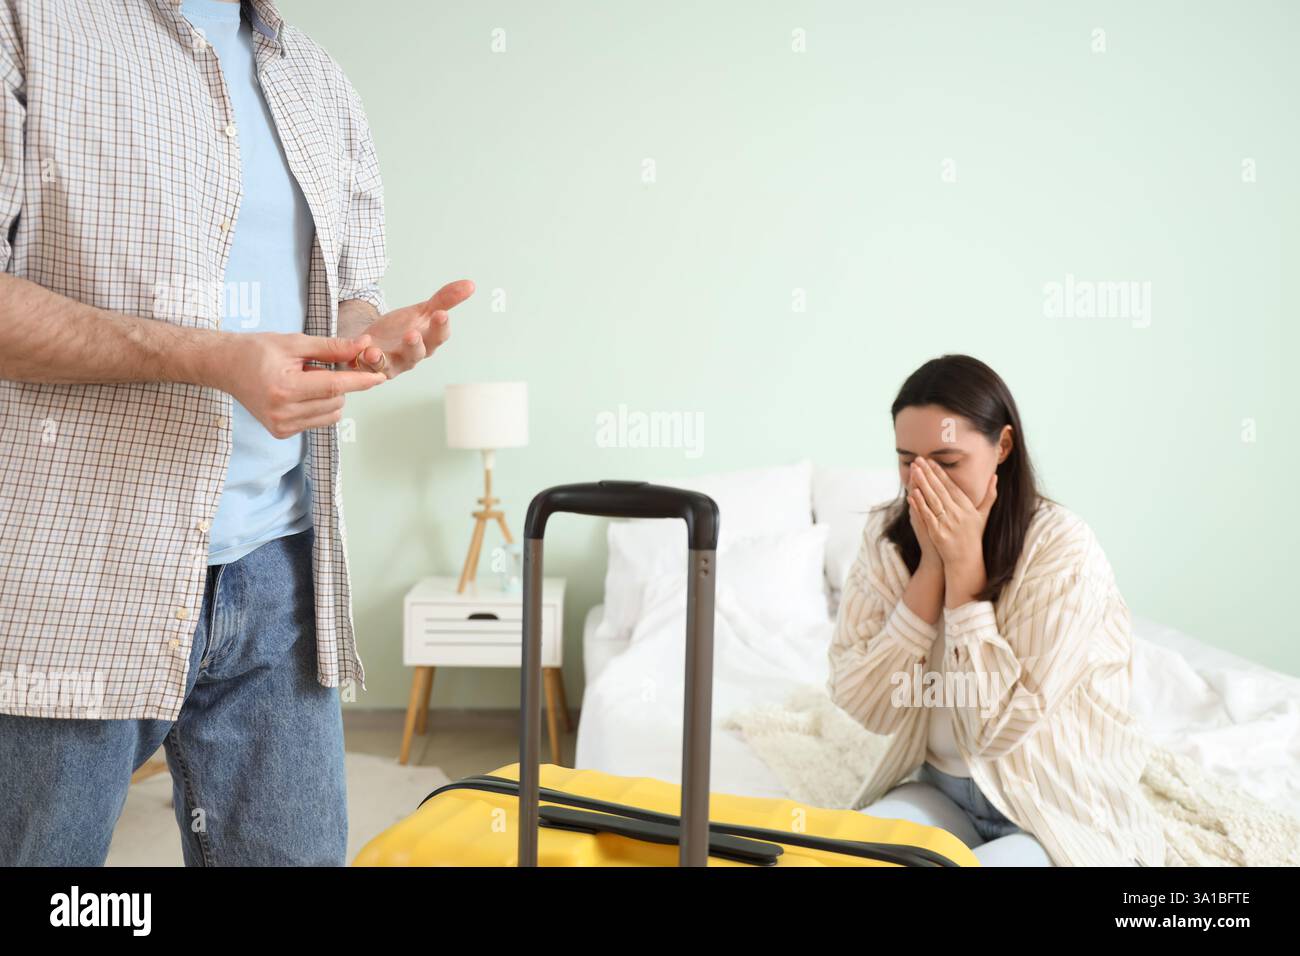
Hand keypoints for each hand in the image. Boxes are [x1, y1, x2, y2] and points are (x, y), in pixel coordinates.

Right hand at [209, 332, 385, 438]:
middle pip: (336, 401)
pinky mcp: (282, 433)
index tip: (380, 377)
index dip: (360, 381)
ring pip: (331, 414)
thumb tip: (364, 345)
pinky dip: (319, 406)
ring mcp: (281, 426)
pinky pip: (318, 421)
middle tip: (316, 367)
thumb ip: (332, 347)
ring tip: (305, 380)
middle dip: (339, 384)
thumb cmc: (257, 350)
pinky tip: (299, 392)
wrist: (226, 366)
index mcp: (284, 388)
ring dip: (330, 396)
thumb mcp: (295, 342)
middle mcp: (282, 413)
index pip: (334, 387)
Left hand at [351, 279, 473, 377]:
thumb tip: (470, 284)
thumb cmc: (401, 329)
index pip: (439, 336)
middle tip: (412, 334)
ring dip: (381, 359)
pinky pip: (364, 367)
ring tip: (374, 352)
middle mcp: (411, 356)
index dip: (441, 327)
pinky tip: (359, 348)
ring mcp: (389, 364)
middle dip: (415, 345)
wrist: (374, 340)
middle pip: (417, 353)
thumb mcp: (422, 311)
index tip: (441, 314)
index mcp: (428, 341)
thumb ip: (445, 299)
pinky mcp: (368, 367)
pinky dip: (360, 359)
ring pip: (388, 365)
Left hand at [909, 458, 997, 604]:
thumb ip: (990, 495)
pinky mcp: (938, 533)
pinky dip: (920, 504)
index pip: (951, 486)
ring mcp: (947, 523)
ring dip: (922, 484)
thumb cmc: (974, 536)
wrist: (966, 560)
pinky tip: (912, 493)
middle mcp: (958, 513)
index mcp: (967, 507)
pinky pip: (927, 515)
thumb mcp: (984, 515)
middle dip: (928, 473)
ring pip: (932, 500)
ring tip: (913, 471)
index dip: (940, 473)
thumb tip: (996, 476)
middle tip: (918, 459)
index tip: (931, 461)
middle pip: (940, 489)